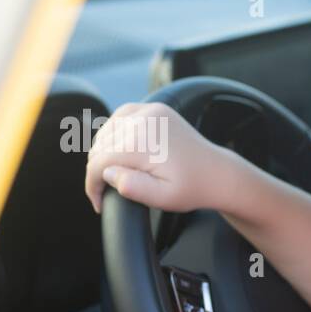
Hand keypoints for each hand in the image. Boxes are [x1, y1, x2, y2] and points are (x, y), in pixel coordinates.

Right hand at [83, 101, 242, 214]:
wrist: (217, 172)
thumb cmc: (193, 188)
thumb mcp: (163, 198)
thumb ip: (132, 187)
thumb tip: (107, 173)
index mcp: (141, 142)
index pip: (99, 162)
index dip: (92, 185)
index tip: (98, 203)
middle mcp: (143, 120)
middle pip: (100, 146)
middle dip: (98, 170)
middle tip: (105, 191)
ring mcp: (150, 110)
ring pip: (107, 131)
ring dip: (105, 151)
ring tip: (113, 174)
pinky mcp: (155, 109)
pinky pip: (121, 117)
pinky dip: (115, 133)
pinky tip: (120, 149)